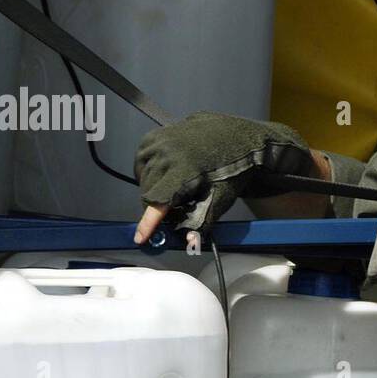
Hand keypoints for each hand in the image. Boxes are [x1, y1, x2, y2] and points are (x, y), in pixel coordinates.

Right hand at [132, 111, 315, 243]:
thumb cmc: (231, 171)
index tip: (140, 238)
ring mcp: (159, 141)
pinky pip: (142, 160)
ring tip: (172, 189)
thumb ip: (202, 220)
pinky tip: (163, 174)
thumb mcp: (220, 198)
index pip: (158, 201)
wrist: (236, 138)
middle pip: (148, 191)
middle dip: (156, 205)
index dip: (148, 222)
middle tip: (174, 208)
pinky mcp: (155, 135)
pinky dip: (147, 171)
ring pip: (142, 176)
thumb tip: (190, 242)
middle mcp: (166, 153)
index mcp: (183, 169)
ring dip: (151, 188)